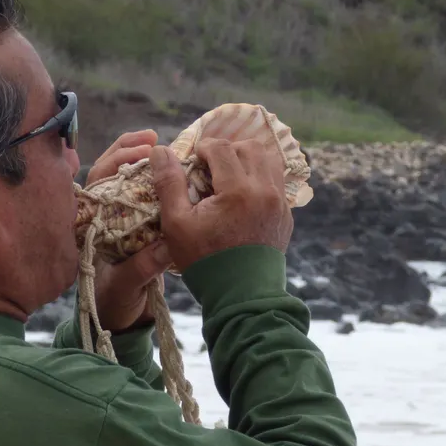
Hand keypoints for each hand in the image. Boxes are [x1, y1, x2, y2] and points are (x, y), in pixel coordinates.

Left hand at [87, 130, 171, 331]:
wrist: (121, 319)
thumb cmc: (115, 302)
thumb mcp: (126, 286)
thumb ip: (142, 267)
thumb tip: (167, 245)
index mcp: (91, 226)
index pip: (97, 182)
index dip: (116, 161)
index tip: (140, 152)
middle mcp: (102, 216)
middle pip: (109, 172)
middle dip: (128, 151)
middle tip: (153, 141)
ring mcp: (119, 218)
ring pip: (125, 178)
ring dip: (140, 158)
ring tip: (159, 143)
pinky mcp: (137, 223)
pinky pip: (142, 192)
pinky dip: (154, 176)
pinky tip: (170, 168)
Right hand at [150, 138, 292, 271]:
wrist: (242, 297)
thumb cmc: (204, 261)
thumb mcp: (177, 223)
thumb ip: (169, 183)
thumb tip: (159, 150)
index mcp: (238, 190)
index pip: (222, 148)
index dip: (203, 148)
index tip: (193, 161)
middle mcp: (265, 191)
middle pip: (250, 147)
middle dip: (228, 150)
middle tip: (211, 167)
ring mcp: (280, 203)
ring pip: (268, 162)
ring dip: (247, 161)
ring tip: (228, 178)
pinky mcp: (286, 216)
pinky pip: (276, 184)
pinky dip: (259, 180)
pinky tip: (242, 197)